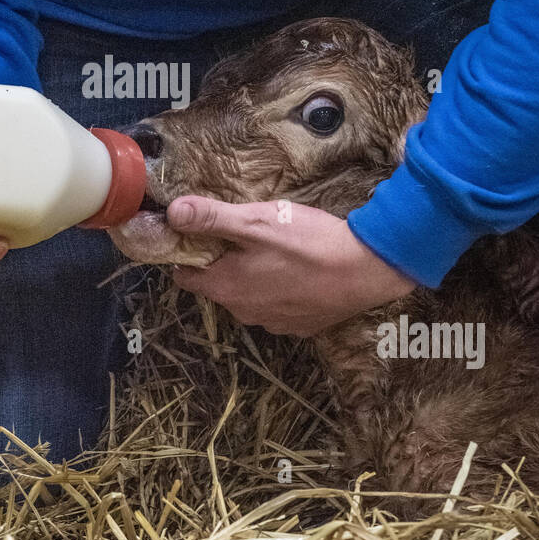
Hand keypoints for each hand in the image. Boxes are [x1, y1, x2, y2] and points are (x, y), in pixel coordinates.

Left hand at [167, 196, 415, 336]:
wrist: (366, 270)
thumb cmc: (307, 242)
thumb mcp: (255, 221)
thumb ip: (211, 218)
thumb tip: (172, 213)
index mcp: (226, 287)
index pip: (184, 276)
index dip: (187, 253)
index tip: (199, 233)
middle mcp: (244, 312)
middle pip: (217, 285)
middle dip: (222, 262)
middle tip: (243, 234)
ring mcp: (273, 323)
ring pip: (248, 296)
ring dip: (252, 276)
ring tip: (273, 249)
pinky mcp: (300, 326)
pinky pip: (277, 306)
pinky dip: (280, 290)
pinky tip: (298, 270)